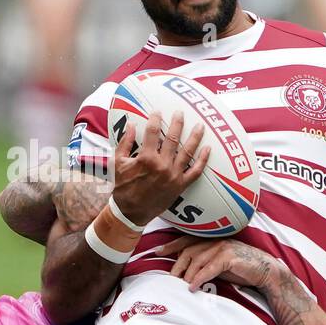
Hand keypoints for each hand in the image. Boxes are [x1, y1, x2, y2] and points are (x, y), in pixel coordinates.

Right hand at [111, 111, 209, 226]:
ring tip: (200, 126)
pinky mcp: (180, 185)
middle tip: (180, 113)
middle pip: (173, 138)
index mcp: (146, 158)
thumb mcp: (118, 163)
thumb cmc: (123, 187)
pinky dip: (203, 160)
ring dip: (195, 137)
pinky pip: (195, 171)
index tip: (157, 111)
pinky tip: (208, 149)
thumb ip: (124, 143)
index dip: (155, 119)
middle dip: (177, 123)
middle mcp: (162, 165)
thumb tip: (130, 125)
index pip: (152, 132)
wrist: (131, 212)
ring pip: (187, 152)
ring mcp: (173, 175)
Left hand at [157, 235, 279, 291]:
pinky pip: (210, 268)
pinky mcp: (230, 257)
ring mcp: (223, 247)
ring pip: (198, 259)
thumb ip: (204, 263)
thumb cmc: (241, 268)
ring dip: (188, 274)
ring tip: (181, 286)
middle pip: (189, 250)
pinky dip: (200, 278)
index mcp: (212, 239)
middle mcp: (216, 240)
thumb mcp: (219, 264)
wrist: (265, 271)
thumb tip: (185, 271)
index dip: (172, 244)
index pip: (187, 239)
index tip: (158, 251)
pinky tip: (193, 287)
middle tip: (169, 278)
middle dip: (177, 264)